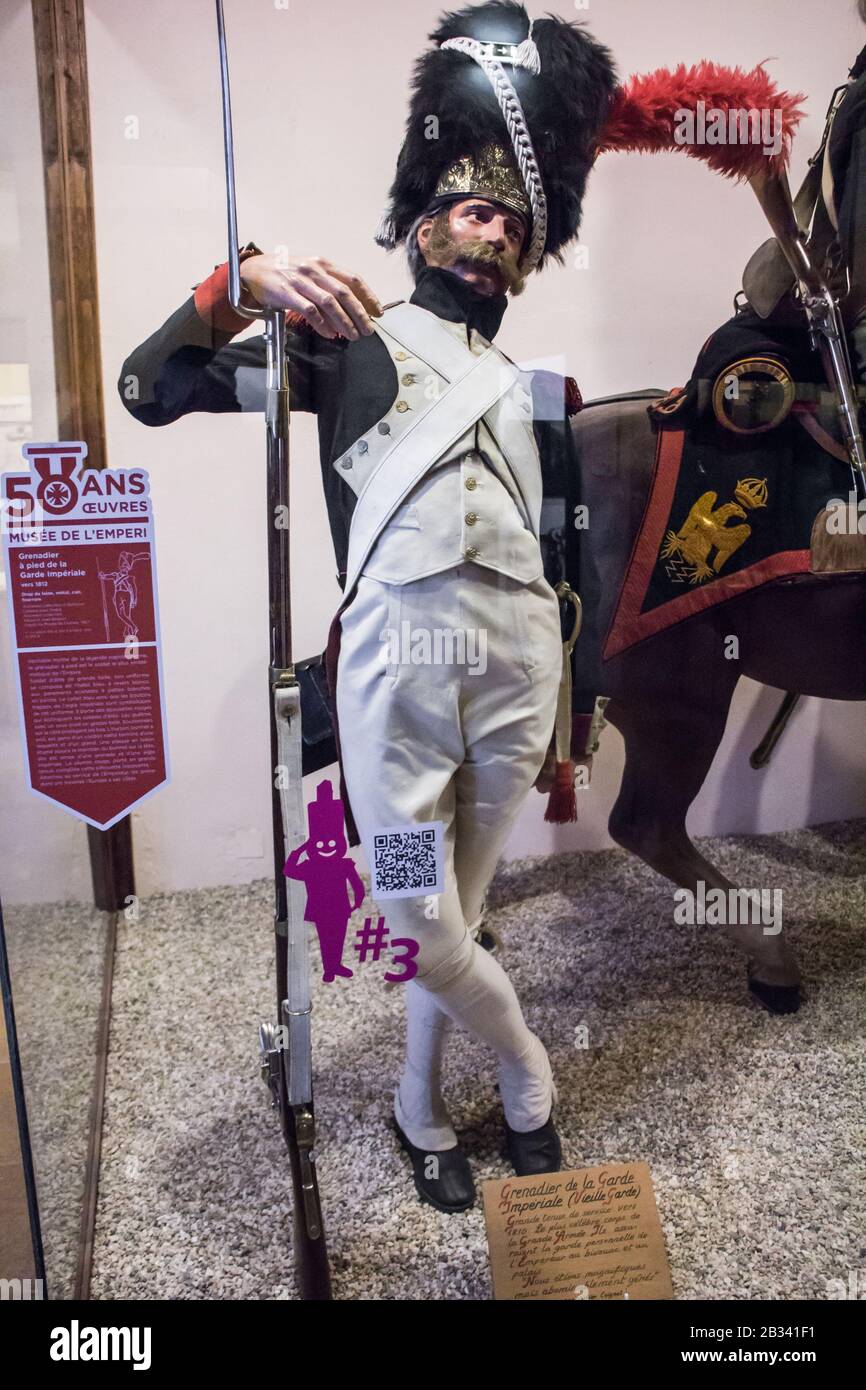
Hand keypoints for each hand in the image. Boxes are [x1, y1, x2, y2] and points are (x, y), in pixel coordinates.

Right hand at [239, 254, 382, 339]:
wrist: (253, 270)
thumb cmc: (284, 273)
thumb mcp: (310, 271)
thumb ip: (329, 284)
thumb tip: (350, 307)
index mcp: (323, 263)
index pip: (352, 279)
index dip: (368, 297)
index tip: (377, 312)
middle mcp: (314, 270)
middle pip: (344, 293)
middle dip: (360, 314)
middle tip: (368, 330)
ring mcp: (300, 281)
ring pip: (330, 303)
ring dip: (344, 322)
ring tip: (353, 335)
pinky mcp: (287, 293)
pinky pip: (310, 311)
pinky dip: (322, 324)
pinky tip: (330, 334)